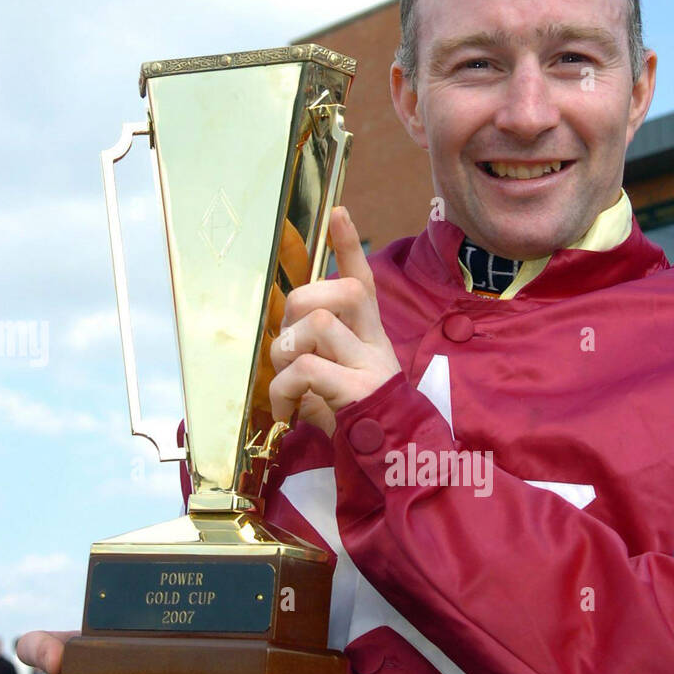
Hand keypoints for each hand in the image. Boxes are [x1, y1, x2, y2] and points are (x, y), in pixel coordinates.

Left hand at [269, 206, 401, 436]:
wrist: (394, 462)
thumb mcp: (334, 381)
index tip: (339, 211)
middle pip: (336, 292)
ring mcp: (368, 366)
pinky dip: (282, 390)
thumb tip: (279, 339)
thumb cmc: (356, 422)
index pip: (362, 281)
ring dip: (287, 350)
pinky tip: (285, 412)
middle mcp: (373, 345)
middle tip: (288, 346)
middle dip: (297, 308)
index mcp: (369, 336)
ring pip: (318, 324)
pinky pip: (305, 369)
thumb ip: (314, 355)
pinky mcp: (357, 391)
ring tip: (287, 383)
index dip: (348, 246)